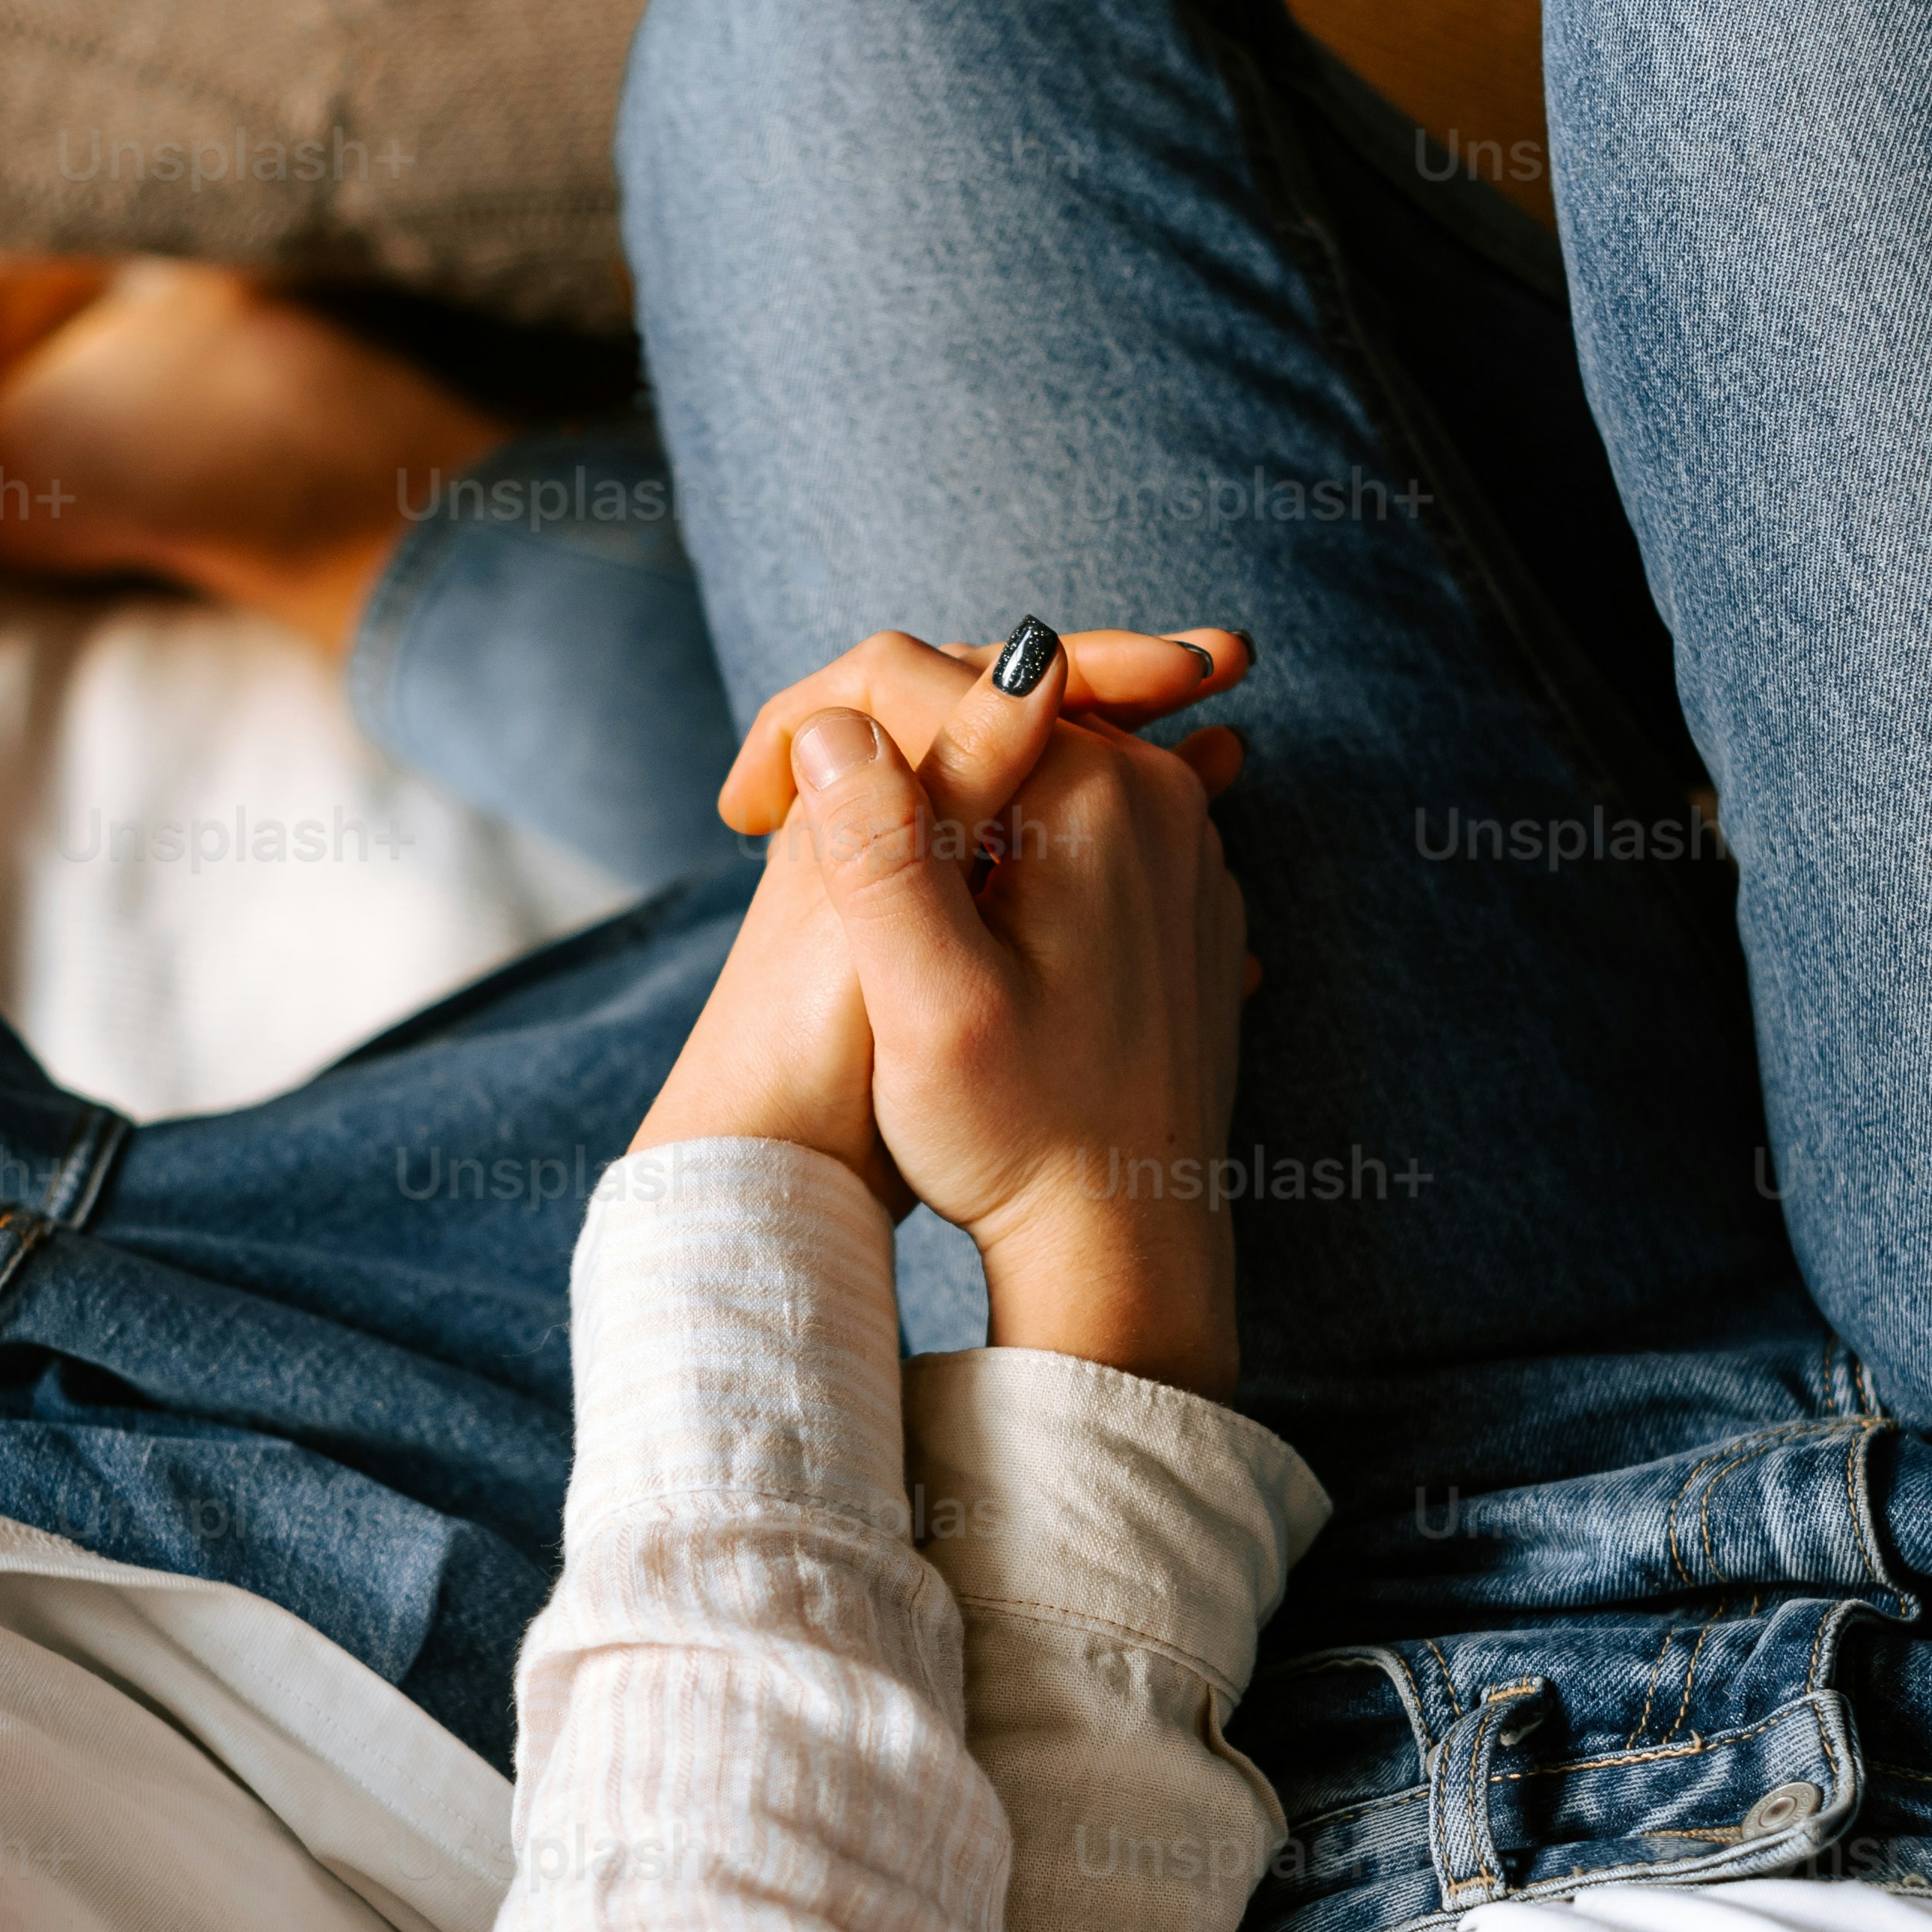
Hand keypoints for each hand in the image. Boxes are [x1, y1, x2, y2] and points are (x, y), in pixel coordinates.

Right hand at [786, 629, 1256, 1398]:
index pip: (926, 684)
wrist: (1128, 1247)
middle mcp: (1159, 801)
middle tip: (775, 828)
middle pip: (988, 709)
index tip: (743, 813)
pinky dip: (1010, 846)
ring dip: (946, 799)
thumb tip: (832, 724)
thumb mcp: (926, 1001)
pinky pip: (1084, 829)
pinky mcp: (1185, 907)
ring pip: (1036, 767)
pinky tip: (951, 907)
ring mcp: (1188, 853)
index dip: (811, 729)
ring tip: (853, 875)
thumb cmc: (1022, 1136)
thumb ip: (880, 854)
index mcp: (1092, 795)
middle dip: (879, 752)